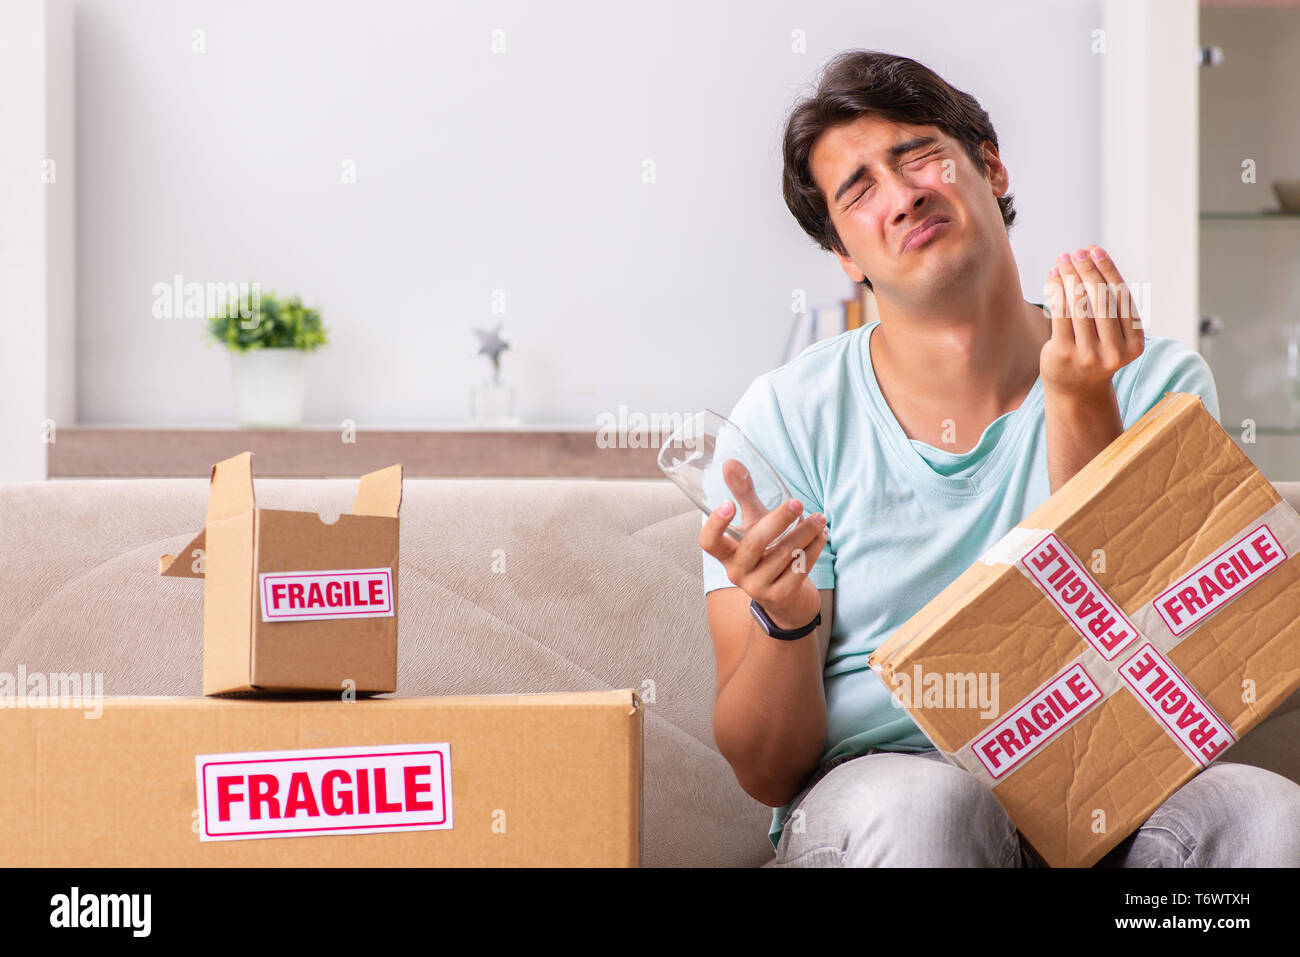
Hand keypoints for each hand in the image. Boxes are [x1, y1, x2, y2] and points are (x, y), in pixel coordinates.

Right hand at [698, 459, 827, 629]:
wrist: (786, 599)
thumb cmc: (766, 552)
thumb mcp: (753, 523)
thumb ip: (743, 494)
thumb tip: (730, 462)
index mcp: (726, 553)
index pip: (708, 542)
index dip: (715, 525)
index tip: (728, 503)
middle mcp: (737, 572)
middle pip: (755, 543)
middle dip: (779, 520)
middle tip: (798, 503)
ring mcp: (758, 587)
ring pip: (784, 554)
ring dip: (805, 532)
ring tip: (819, 518)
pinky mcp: (781, 596)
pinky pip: (800, 567)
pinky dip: (814, 548)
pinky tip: (821, 536)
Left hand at [1041, 246, 1144, 396]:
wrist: (1075, 389)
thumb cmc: (1095, 350)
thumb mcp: (1111, 331)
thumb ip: (1108, 301)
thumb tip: (1092, 255)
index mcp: (1134, 343)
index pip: (1122, 297)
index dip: (1108, 270)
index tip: (1095, 250)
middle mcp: (1115, 351)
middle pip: (1101, 299)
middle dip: (1088, 270)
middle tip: (1075, 252)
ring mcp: (1089, 355)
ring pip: (1080, 305)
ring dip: (1070, 277)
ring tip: (1062, 260)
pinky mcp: (1064, 355)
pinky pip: (1060, 315)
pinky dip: (1057, 291)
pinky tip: (1053, 276)